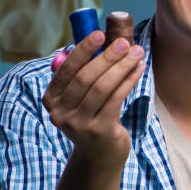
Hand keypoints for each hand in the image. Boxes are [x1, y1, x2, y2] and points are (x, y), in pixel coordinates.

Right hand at [43, 31, 144, 170]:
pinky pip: (116, 99)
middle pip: (86, 77)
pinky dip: (129, 80)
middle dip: (107, 57)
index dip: (83, 49)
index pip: (66, 69)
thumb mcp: (80, 99)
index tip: (100, 33)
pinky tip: (139, 68)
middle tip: (125, 42)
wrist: (100, 155)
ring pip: (102, 87)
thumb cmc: (93, 117)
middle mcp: (60, 113)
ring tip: (137, 52)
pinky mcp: (99, 131)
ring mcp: (78, 124)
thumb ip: (83, 74)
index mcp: (51, 99)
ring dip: (122, 67)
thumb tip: (102, 40)